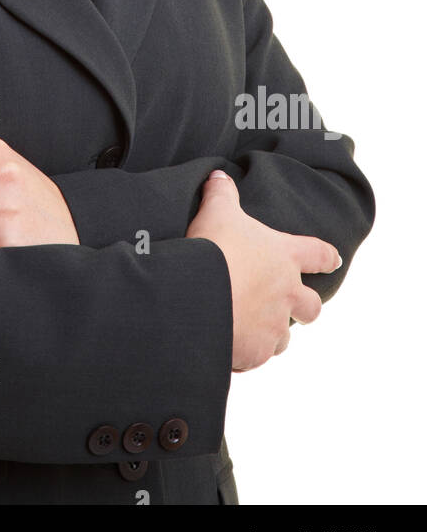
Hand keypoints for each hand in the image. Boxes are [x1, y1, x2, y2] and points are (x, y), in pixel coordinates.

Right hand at [186, 169, 341, 371]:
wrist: (197, 295)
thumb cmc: (214, 248)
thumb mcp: (217, 212)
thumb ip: (221, 193)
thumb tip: (218, 175)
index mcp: (285, 257)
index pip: (318, 254)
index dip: (327, 257)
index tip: (334, 260)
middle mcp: (288, 294)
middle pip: (311, 307)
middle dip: (305, 308)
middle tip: (290, 306)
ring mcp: (275, 326)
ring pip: (284, 338)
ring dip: (271, 333)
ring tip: (248, 327)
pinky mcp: (257, 352)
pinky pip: (256, 357)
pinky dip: (244, 352)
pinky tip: (226, 345)